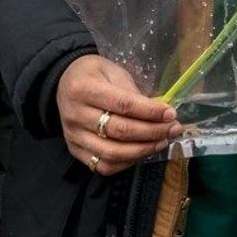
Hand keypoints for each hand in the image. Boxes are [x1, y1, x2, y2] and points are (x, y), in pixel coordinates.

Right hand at [56, 54, 180, 176]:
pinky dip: (126, 163)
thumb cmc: (93, 74)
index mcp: (84, 88)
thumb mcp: (113, 71)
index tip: (171, 113)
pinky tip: (142, 152)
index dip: (150, 112)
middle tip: (173, 129)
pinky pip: (102, 165)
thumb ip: (132, 92)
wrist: (63, 83)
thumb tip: (160, 113)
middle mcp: (75, 115)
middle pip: (119, 131)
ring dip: (143, 150)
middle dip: (152, 132)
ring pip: (112, 153)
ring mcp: (73, 136)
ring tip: (162, 141)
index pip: (122, 105)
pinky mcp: (74, 150)